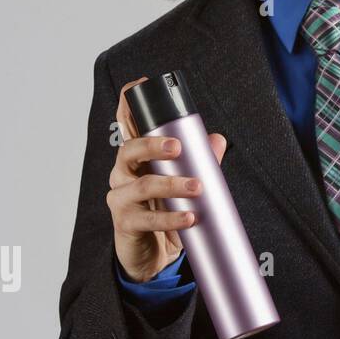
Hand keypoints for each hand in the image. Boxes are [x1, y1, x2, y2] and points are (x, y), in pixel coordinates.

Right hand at [107, 76, 227, 282]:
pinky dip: (171, 217)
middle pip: (128, 150)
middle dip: (152, 144)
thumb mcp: (184, 182)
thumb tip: (218, 138)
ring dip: (172, 184)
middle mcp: (123, 173)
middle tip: (177, 147)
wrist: (153, 255)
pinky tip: (190, 217)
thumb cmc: (166, 208)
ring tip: (197, 187)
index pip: (127, 127)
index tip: (138, 83)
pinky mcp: (125, 223)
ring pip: (142, 185)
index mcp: (137, 158)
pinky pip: (148, 218)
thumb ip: (200, 161)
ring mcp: (121, 198)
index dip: (128, 105)